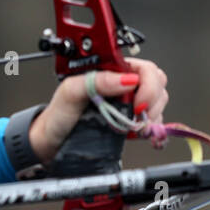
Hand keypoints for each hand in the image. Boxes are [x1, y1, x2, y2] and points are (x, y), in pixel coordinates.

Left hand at [28, 57, 168, 165]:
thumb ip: (96, 81)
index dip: (148, 84)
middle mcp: (121, 83)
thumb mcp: (70, 92)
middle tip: (136, 115)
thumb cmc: (57, 115)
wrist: (51, 141)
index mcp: (109, 70)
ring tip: (132, 126)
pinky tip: (135, 132)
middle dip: (152, 101)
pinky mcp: (130, 119)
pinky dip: (150, 127)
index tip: (138, 102)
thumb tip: (126, 79)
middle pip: (157, 82)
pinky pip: (153, 119)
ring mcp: (127, 101)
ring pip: (158, 101)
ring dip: (151, 116)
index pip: (144, 68)